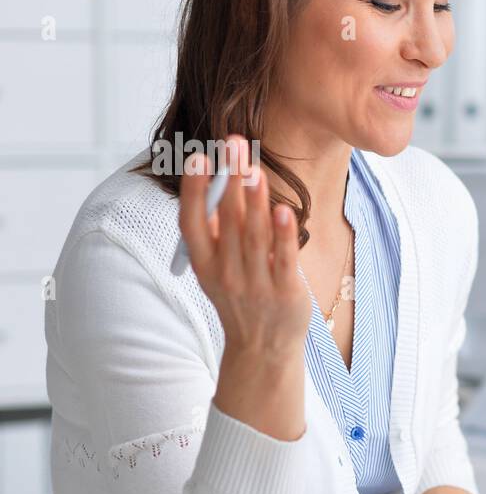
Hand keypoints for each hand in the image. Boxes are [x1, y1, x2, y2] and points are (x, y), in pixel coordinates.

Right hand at [180, 135, 310, 359]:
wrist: (263, 349)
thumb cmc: (242, 297)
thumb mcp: (218, 269)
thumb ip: (219, 232)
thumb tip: (220, 180)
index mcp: (204, 264)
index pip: (191, 223)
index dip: (192, 191)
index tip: (195, 158)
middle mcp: (226, 273)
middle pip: (226, 221)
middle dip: (228, 180)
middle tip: (234, 145)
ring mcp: (256, 284)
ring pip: (253, 236)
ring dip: (253, 201)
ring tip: (254, 169)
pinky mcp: (285, 292)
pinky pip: (284, 259)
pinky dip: (284, 234)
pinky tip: (284, 209)